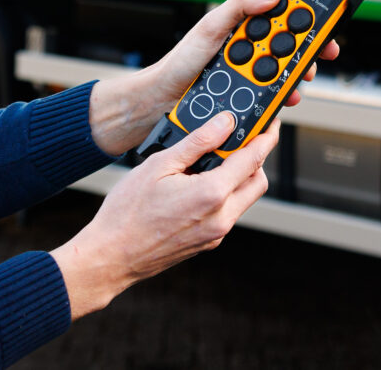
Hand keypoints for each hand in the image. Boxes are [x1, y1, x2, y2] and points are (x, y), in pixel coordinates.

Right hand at [51, 112, 278, 317]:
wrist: (110, 258)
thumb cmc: (127, 214)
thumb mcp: (159, 165)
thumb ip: (198, 142)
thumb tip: (225, 123)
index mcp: (212, 194)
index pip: (254, 158)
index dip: (266, 136)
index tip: (270, 123)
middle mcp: (221, 218)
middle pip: (258, 181)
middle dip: (255, 159)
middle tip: (238, 141)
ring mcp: (216, 234)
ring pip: (245, 199)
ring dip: (240, 178)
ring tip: (212, 161)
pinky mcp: (208, 243)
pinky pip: (229, 213)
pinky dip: (225, 195)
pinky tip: (199, 184)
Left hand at [86, 0, 340, 155]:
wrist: (162, 100)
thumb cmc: (181, 60)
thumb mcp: (210, 25)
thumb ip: (240, 5)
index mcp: (246, 24)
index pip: (284, 15)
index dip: (307, 17)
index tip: (325, 21)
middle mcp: (252, 47)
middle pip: (292, 45)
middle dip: (308, 50)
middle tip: (317, 56)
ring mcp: (253, 73)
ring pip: (287, 72)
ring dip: (296, 77)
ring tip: (295, 81)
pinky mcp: (251, 96)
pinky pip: (275, 96)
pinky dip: (283, 98)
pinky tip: (283, 100)